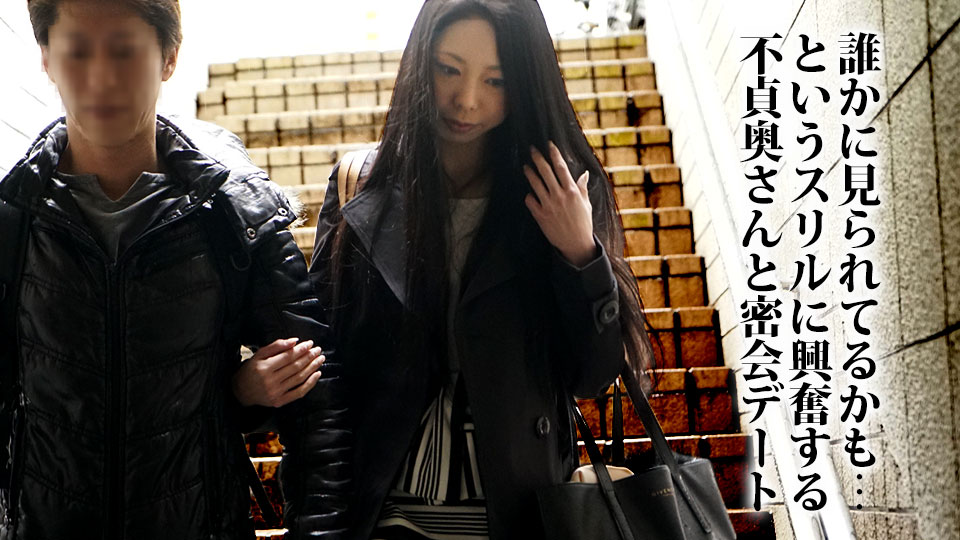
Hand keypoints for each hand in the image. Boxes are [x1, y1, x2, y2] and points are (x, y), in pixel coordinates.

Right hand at [231, 337, 324, 407]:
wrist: (241, 392)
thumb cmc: (251, 370)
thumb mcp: (259, 355)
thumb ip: (276, 346)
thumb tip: (294, 341)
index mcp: (264, 368)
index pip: (288, 357)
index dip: (301, 349)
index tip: (310, 343)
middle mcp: (270, 381)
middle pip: (295, 367)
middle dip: (309, 357)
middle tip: (318, 350)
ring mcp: (276, 393)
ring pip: (299, 378)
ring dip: (312, 367)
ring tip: (320, 359)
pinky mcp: (279, 402)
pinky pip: (299, 392)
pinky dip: (310, 383)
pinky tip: (317, 374)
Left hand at [524, 141, 595, 266]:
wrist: (576, 244)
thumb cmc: (583, 223)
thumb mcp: (586, 203)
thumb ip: (582, 187)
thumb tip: (584, 174)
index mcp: (571, 191)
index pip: (561, 167)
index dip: (554, 154)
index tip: (549, 144)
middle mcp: (559, 196)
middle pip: (546, 172)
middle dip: (538, 158)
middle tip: (532, 150)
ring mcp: (548, 205)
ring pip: (535, 184)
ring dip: (529, 173)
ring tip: (525, 167)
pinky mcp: (540, 216)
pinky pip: (530, 201)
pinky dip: (529, 196)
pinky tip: (529, 194)